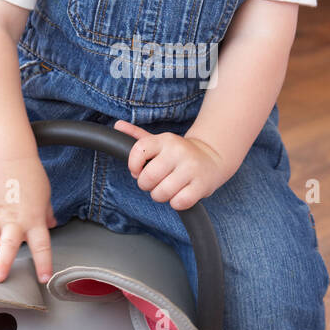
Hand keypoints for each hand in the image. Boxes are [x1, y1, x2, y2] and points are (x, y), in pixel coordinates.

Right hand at [0, 157, 56, 283]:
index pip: (41, 245)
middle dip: (2, 263)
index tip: (43, 278)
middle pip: (8, 245)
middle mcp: (14, 220)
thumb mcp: (45, 195)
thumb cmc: (29, 176)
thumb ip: (46, 213)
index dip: (43, 263)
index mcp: (34, 219)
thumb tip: (52, 224)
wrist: (9, 157)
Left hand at [113, 120, 228, 208]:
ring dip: (161, 196)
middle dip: (147, 186)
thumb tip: (117, 126)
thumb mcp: (160, 142)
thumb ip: (137, 136)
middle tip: (155, 182)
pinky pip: (179, 203)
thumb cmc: (179, 153)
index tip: (137, 171)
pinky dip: (176, 203)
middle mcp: (178, 151)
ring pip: (162, 193)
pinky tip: (180, 194)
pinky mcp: (202, 185)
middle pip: (148, 178)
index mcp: (165, 140)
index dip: (133, 165)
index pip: (139, 150)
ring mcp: (191, 168)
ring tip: (168, 188)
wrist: (213, 157)